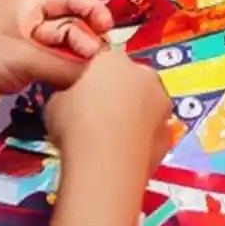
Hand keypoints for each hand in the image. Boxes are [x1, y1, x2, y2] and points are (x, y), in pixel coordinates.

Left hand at [0, 0, 112, 124]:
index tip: (109, 30)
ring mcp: (13, 40)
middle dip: (84, 38)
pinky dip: (55, 71)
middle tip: (95, 60)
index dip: (93, 10)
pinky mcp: (6, 62)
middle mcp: (21, 15)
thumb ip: (64, 64)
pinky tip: (62, 84)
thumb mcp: (24, 59)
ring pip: (55, 44)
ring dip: (70, 58)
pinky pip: (41, 62)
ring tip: (81, 75)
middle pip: (66, 20)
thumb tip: (92, 70)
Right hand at [45, 50, 171, 174]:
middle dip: (117, 93)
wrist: (105, 165)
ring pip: (147, 104)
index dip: (90, 80)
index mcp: (113, 60)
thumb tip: (69, 101)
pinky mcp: (169, 133)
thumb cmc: (77, 127)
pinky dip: (143, 137)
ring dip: (134, 114)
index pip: (102, 62)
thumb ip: (67, 94)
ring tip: (110, 137)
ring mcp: (162, 104)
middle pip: (130, 79)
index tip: (80, 96)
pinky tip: (125, 151)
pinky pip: (154, 130)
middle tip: (96, 116)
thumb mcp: (55, 103)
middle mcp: (144, 76)